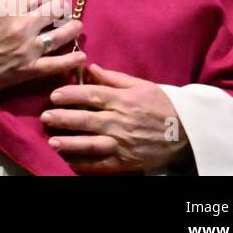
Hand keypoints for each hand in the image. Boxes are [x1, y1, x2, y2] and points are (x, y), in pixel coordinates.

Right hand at [0, 0, 84, 99]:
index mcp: (9, 8)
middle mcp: (23, 26)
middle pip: (54, 11)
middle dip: (61, 8)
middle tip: (62, 10)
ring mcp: (28, 50)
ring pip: (60, 35)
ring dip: (71, 29)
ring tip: (76, 26)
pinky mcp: (29, 70)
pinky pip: (56, 65)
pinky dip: (71, 60)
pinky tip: (80, 55)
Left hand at [40, 63, 190, 173]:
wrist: (187, 132)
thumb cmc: (162, 104)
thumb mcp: (141, 85)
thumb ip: (113, 78)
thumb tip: (89, 67)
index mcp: (123, 100)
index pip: (92, 95)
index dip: (71, 95)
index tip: (54, 95)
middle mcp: (121, 122)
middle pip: (87, 119)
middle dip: (64, 119)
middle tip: (45, 117)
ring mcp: (123, 143)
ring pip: (92, 144)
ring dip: (70, 144)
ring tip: (52, 142)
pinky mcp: (126, 161)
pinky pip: (102, 165)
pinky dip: (85, 164)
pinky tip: (70, 162)